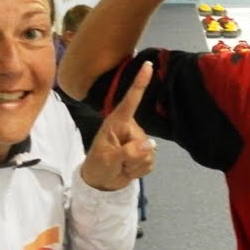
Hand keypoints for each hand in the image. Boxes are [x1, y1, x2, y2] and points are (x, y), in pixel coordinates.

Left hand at [80, 61, 156, 190]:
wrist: (100, 183)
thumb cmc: (98, 165)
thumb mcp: (108, 159)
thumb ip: (128, 152)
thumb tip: (152, 145)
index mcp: (117, 122)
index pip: (131, 100)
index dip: (140, 83)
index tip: (148, 66)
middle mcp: (130, 128)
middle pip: (143, 142)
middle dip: (133, 157)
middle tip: (117, 163)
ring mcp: (138, 141)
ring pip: (149, 153)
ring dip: (135, 165)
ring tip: (121, 166)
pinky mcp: (144, 153)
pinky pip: (150, 162)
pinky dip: (140, 170)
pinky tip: (128, 170)